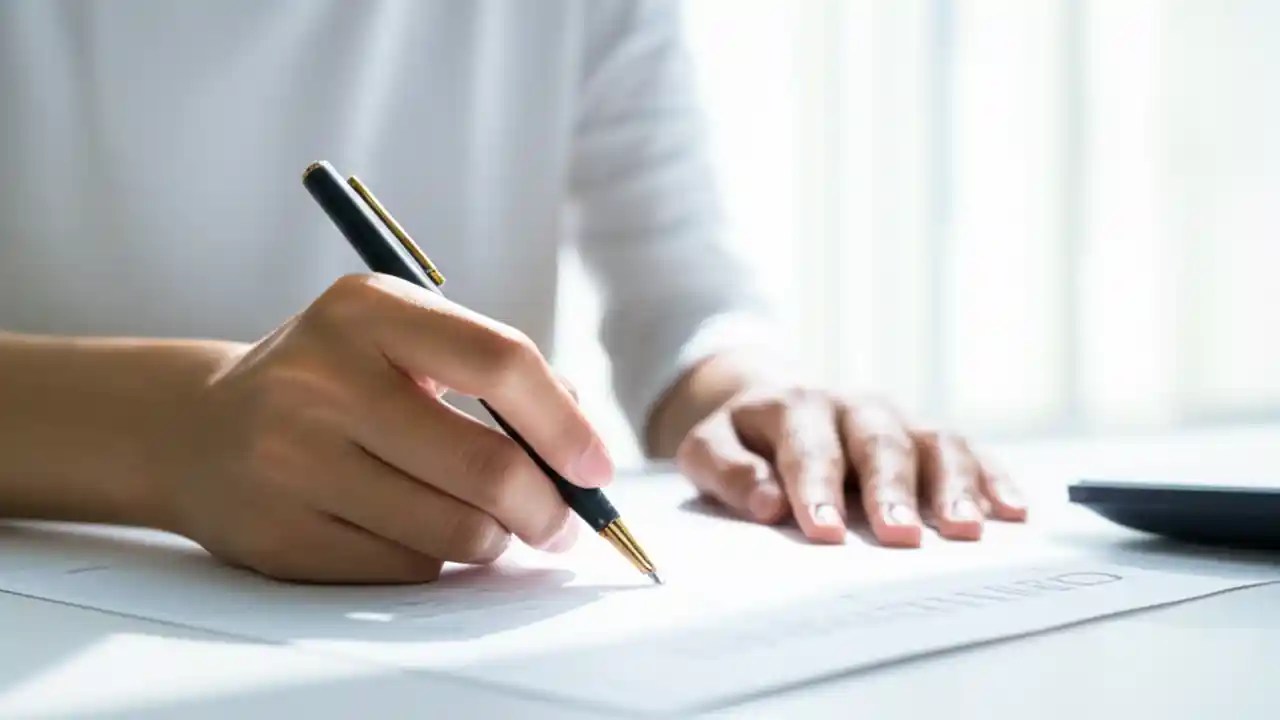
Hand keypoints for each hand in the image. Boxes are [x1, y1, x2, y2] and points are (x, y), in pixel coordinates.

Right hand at [155, 274, 613, 582]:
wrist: (200, 428)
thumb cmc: (335, 378)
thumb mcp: (400, 337)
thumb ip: (493, 371)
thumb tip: (581, 446)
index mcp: (366, 309)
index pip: (500, 361)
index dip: (565, 424)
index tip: (598, 468)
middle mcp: (322, 379)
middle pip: (486, 466)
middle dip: (549, 508)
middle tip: (564, 522)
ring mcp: (292, 461)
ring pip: (456, 531)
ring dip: (496, 538)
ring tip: (488, 521)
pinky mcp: (280, 536)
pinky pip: (409, 568)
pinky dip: (436, 558)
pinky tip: (412, 529)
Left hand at [675, 385, 1025, 545]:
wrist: (774, 399)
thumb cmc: (742, 440)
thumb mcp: (708, 448)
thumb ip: (728, 472)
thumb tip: (768, 503)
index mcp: (793, 407)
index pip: (807, 448)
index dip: (815, 489)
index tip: (822, 531)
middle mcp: (853, 406)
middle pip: (878, 443)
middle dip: (890, 490)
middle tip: (898, 535)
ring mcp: (897, 417)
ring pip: (933, 442)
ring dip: (953, 486)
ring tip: (965, 530)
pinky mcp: (928, 434)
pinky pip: (969, 450)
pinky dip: (993, 478)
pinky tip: (1013, 511)